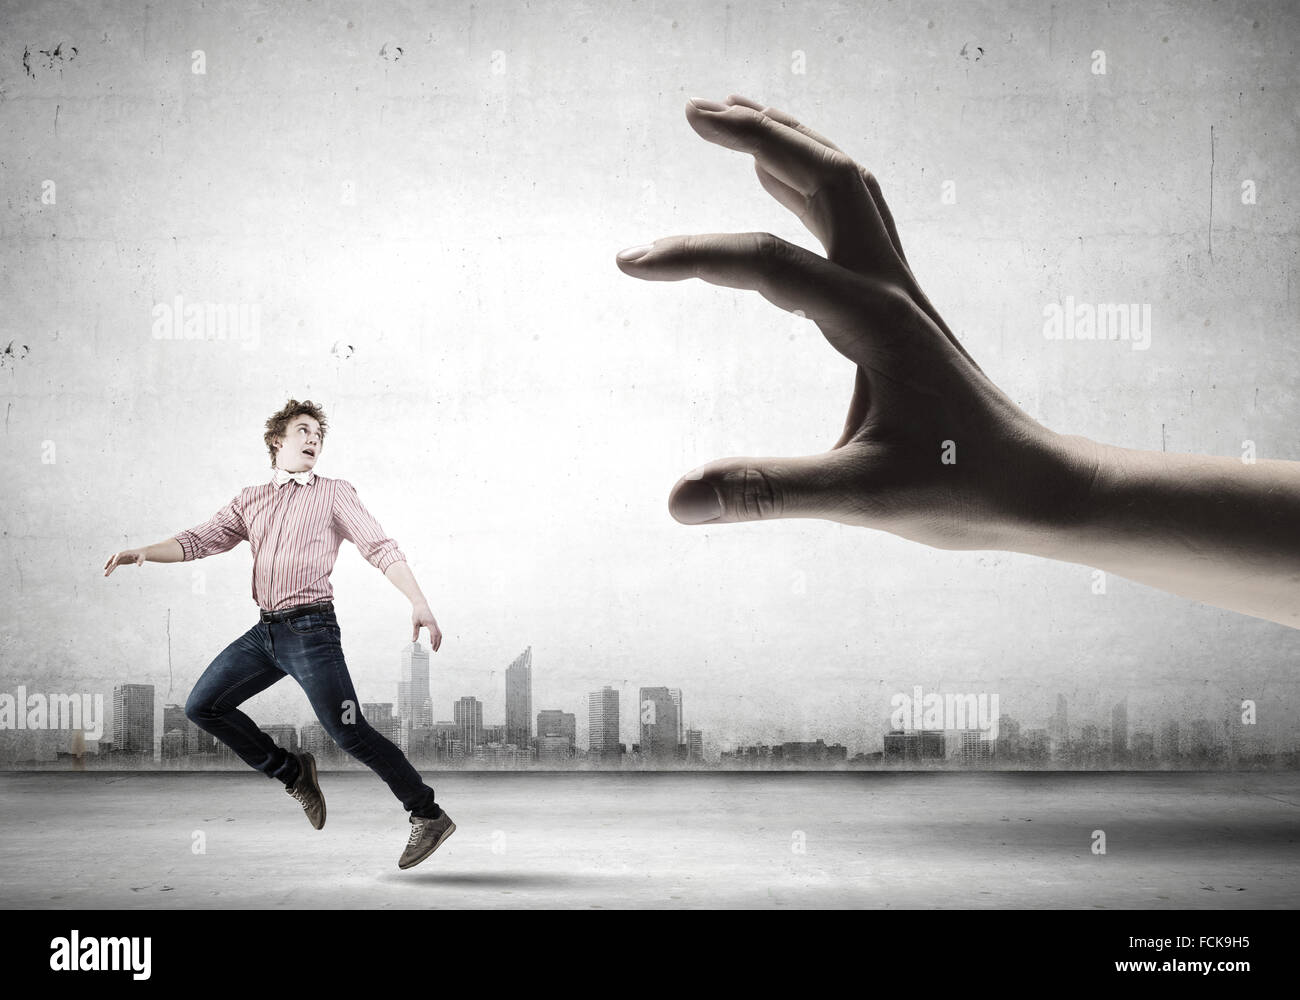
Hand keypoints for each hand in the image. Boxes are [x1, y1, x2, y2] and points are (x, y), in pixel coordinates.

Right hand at [103, 548, 146, 575]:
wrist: (140, 554)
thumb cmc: (141, 555)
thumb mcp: (142, 557)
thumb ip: (140, 560)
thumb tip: (139, 565)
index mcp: (126, 552)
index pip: (119, 554)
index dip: (116, 558)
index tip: (114, 563)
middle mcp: (121, 555)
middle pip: (113, 558)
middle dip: (109, 563)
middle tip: (105, 568)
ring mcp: (119, 558)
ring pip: (112, 563)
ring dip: (108, 568)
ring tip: (105, 575)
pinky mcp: (119, 561)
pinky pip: (113, 565)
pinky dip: (110, 569)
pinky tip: (107, 574)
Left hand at [412, 602, 442, 650]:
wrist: (421, 604)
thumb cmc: (417, 612)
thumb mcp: (415, 623)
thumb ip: (415, 632)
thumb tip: (413, 641)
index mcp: (431, 623)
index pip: (435, 634)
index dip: (434, 642)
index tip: (432, 648)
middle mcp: (434, 623)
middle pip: (439, 635)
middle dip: (438, 643)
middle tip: (435, 651)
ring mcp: (435, 623)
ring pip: (439, 633)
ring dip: (438, 641)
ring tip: (434, 648)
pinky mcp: (433, 623)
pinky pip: (437, 631)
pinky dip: (436, 637)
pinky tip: (431, 642)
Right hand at [616, 95, 1094, 551]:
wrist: (1034, 486)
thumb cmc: (960, 490)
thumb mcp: (861, 500)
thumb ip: (769, 493)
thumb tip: (675, 502)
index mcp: (873, 320)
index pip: (768, 263)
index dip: (693, 255)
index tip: (628, 260)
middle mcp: (887, 288)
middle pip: (826, 175)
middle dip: (759, 133)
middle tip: (694, 110)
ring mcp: (897, 291)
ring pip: (846, 187)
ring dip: (789, 144)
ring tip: (733, 118)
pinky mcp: (898, 307)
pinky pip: (853, 221)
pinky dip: (809, 187)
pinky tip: (781, 187)